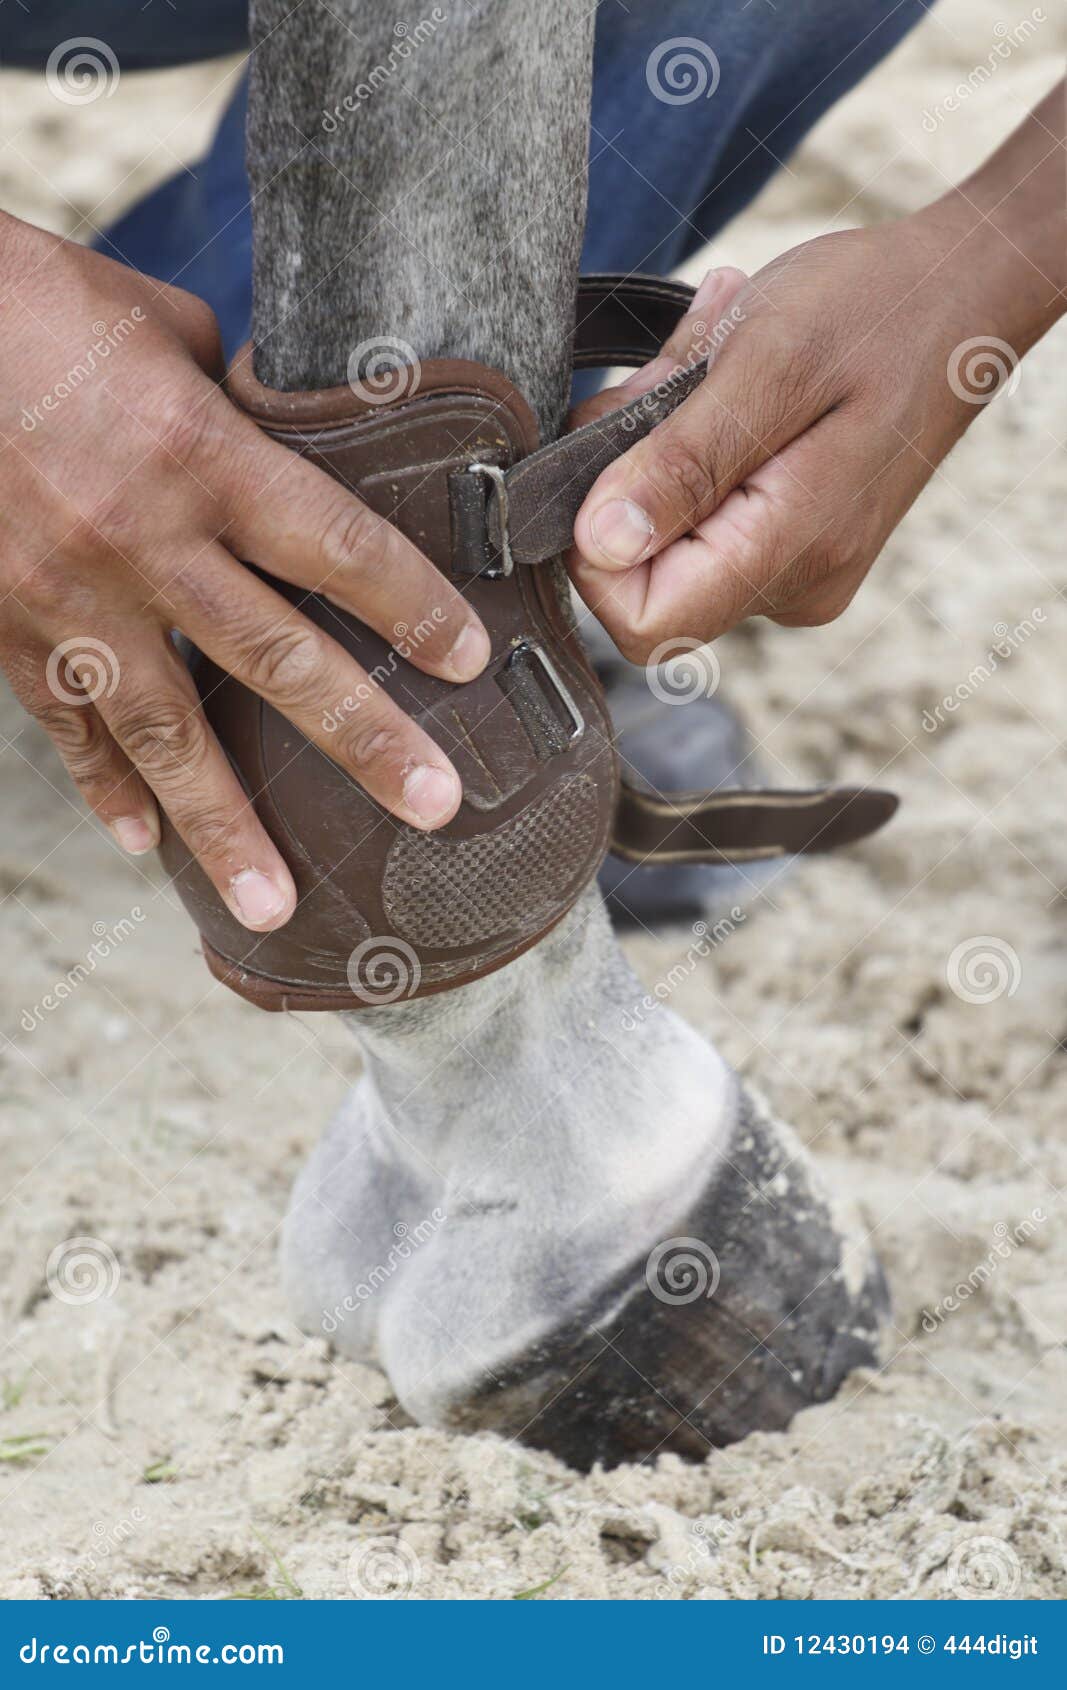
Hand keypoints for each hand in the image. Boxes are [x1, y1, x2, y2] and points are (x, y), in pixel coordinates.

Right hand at [0, 217, 489, 930]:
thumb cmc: (29, 302)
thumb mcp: (157, 325)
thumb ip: (236, 403)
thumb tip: (292, 435)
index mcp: (199, 452)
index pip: (336, 545)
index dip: (414, 604)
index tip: (470, 659)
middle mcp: (143, 539)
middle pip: (277, 658)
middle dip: (363, 737)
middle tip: (434, 804)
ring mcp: (69, 597)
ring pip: (167, 732)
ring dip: (225, 826)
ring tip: (276, 904)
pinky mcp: (3, 626)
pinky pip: (66, 728)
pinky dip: (105, 788)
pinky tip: (142, 843)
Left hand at [569, 86, 1064, 661]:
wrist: (963, 291)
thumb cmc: (878, 308)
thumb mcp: (767, 363)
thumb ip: (681, 463)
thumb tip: (598, 542)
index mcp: (791, 555)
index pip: (645, 624)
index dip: (596, 554)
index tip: (608, 458)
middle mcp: (793, 586)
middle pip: (649, 583)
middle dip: (630, 481)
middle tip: (670, 382)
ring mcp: (796, 570)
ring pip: (670, 542)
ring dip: (662, 450)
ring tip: (715, 365)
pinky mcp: (792, 544)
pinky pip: (705, 516)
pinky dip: (695, 448)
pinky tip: (730, 384)